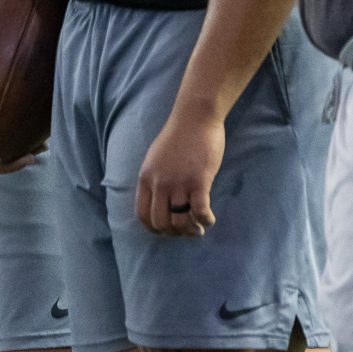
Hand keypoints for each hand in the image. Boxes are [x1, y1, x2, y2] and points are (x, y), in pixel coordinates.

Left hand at [135, 107, 224, 236]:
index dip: (154, 229)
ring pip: (181, 221)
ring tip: (200, 227)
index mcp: (146, 178)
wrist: (195, 118)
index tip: (167, 231)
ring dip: (192, 230)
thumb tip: (160, 201)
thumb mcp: (155, 159)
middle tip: (188, 231)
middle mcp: (159, 183)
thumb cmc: (178, 137)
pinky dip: (205, 220)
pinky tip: (210, 219)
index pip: (142, 214)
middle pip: (161, 222)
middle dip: (175, 233)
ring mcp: (178, 183)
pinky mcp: (199, 180)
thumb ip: (155, 179)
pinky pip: (200, 211)